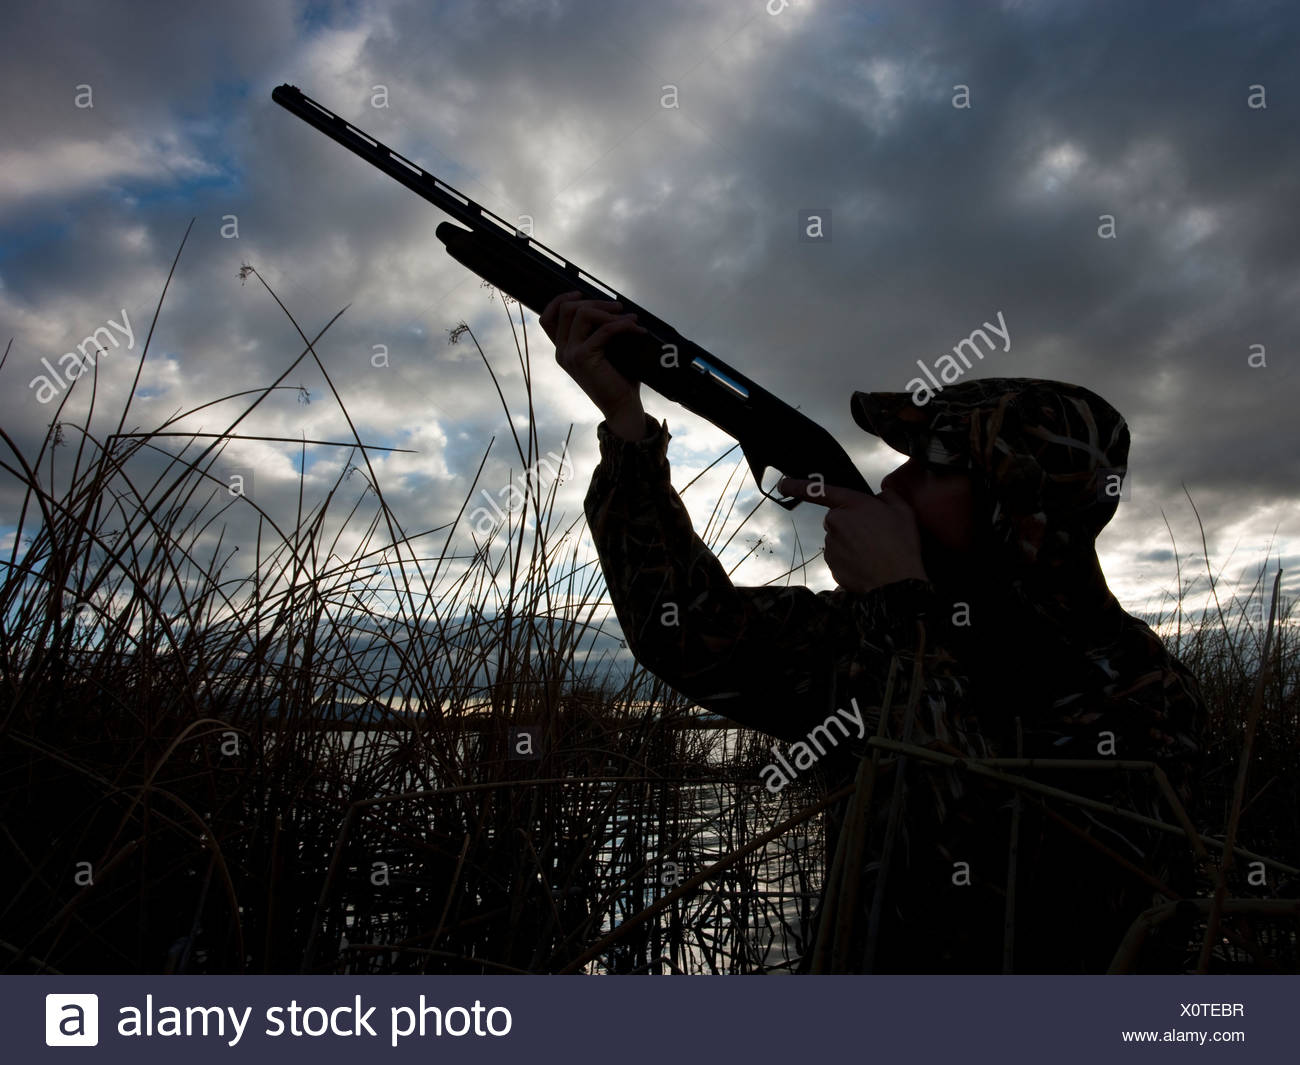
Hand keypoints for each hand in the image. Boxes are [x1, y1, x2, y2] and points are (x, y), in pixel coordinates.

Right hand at [540, 290, 647, 419]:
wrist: (622, 407)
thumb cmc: (618, 379)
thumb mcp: (604, 351)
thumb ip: (599, 331)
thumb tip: (612, 305)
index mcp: (563, 350)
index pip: (547, 318)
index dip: (560, 300)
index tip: (581, 294)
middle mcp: (562, 351)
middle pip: (567, 309)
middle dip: (595, 302)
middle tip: (619, 308)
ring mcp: (570, 354)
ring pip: (582, 314)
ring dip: (609, 312)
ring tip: (631, 319)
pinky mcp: (583, 357)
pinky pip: (604, 330)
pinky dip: (623, 325)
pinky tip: (637, 329)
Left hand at [776, 477, 927, 593]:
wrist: (897, 582)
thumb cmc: (901, 544)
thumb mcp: (902, 511)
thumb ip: (888, 495)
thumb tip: (880, 495)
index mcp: (851, 504)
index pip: (820, 491)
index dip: (799, 486)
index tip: (782, 484)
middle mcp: (835, 522)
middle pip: (837, 520)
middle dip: (851, 525)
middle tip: (874, 536)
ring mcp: (831, 545)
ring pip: (838, 540)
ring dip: (851, 544)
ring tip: (874, 553)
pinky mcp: (831, 565)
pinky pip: (839, 558)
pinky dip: (850, 561)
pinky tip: (867, 564)